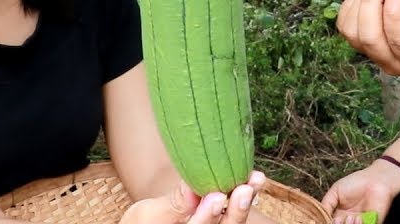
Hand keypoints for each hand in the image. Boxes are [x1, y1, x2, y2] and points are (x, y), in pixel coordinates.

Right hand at [122, 171, 266, 223]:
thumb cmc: (143, 222)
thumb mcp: (148, 214)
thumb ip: (172, 204)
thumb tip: (191, 186)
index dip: (207, 217)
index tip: (216, 198)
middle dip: (236, 212)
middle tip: (244, 189)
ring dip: (245, 203)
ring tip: (255, 179)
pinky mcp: (219, 222)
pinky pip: (234, 215)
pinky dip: (243, 199)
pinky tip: (253, 181)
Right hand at [320, 159, 399, 223]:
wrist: (376, 180)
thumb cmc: (356, 183)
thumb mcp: (336, 191)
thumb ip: (326, 204)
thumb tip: (317, 217)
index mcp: (338, 215)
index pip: (330, 223)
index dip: (326, 223)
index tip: (327, 219)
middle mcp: (348, 222)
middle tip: (338, 219)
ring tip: (350, 217)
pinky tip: (358, 218)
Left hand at [336, 0, 399, 77]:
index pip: (398, 39)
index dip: (394, 9)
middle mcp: (393, 64)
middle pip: (369, 38)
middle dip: (370, 4)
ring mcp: (375, 58)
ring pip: (352, 32)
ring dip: (360, 3)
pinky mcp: (362, 46)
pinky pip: (345, 26)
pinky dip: (352, 5)